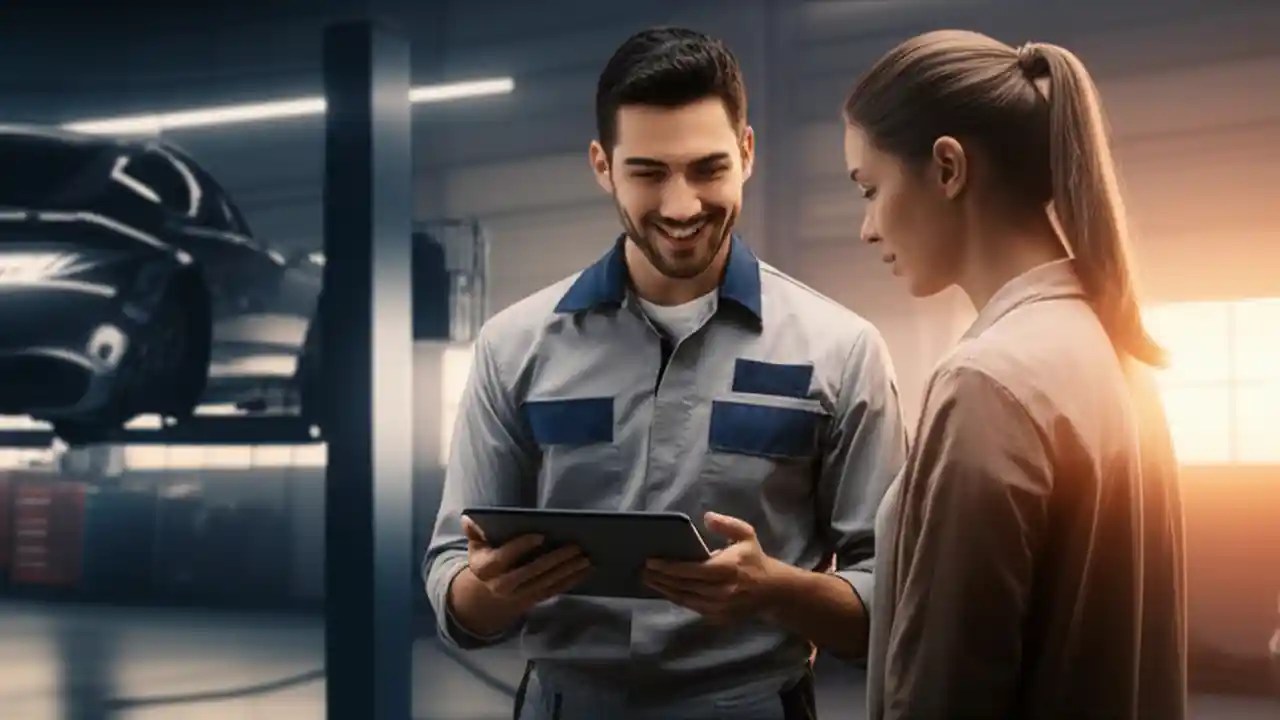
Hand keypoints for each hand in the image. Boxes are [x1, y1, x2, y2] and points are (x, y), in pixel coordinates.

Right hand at [459, 516, 591, 613]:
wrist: (487, 595)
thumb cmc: (486, 560)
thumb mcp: (475, 546)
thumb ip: (474, 531)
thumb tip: (469, 517)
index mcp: (486, 569)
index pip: (504, 558)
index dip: (522, 546)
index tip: (540, 535)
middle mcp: (502, 585)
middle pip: (531, 572)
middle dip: (554, 559)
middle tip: (575, 546)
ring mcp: (519, 595)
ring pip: (546, 582)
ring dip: (568, 571)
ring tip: (586, 557)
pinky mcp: (534, 599)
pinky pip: (554, 590)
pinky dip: (572, 581)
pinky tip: (586, 570)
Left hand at [643, 512, 780, 624]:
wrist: (773, 591)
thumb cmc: (754, 559)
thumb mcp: (746, 535)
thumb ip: (726, 524)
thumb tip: (707, 516)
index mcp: (726, 569)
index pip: (691, 570)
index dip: (668, 567)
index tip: (650, 561)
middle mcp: (721, 591)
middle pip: (683, 586)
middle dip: (660, 578)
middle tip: (642, 569)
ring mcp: (719, 607)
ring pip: (684, 599)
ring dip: (664, 590)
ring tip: (647, 580)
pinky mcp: (717, 618)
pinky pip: (691, 607)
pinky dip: (676, 599)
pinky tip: (664, 590)